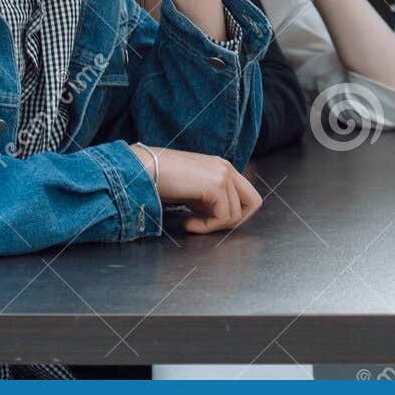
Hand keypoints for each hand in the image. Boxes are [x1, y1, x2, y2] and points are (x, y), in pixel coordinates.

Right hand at [133, 143, 262, 232]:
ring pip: (236, 214)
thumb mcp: (192, 190)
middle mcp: (226, 168)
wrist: (142, 170)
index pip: (248, 196)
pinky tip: (188, 222)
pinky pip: (224, 216)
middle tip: (208, 225)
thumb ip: (210, 198)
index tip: (210, 220)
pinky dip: (207, 226)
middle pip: (253, 204)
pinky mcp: (217, 184)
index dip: (234, 214)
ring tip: (190, 221)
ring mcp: (223, 174)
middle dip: (233, 221)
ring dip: (213, 225)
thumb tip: (219, 216)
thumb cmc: (160, 181)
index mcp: (222, 168)